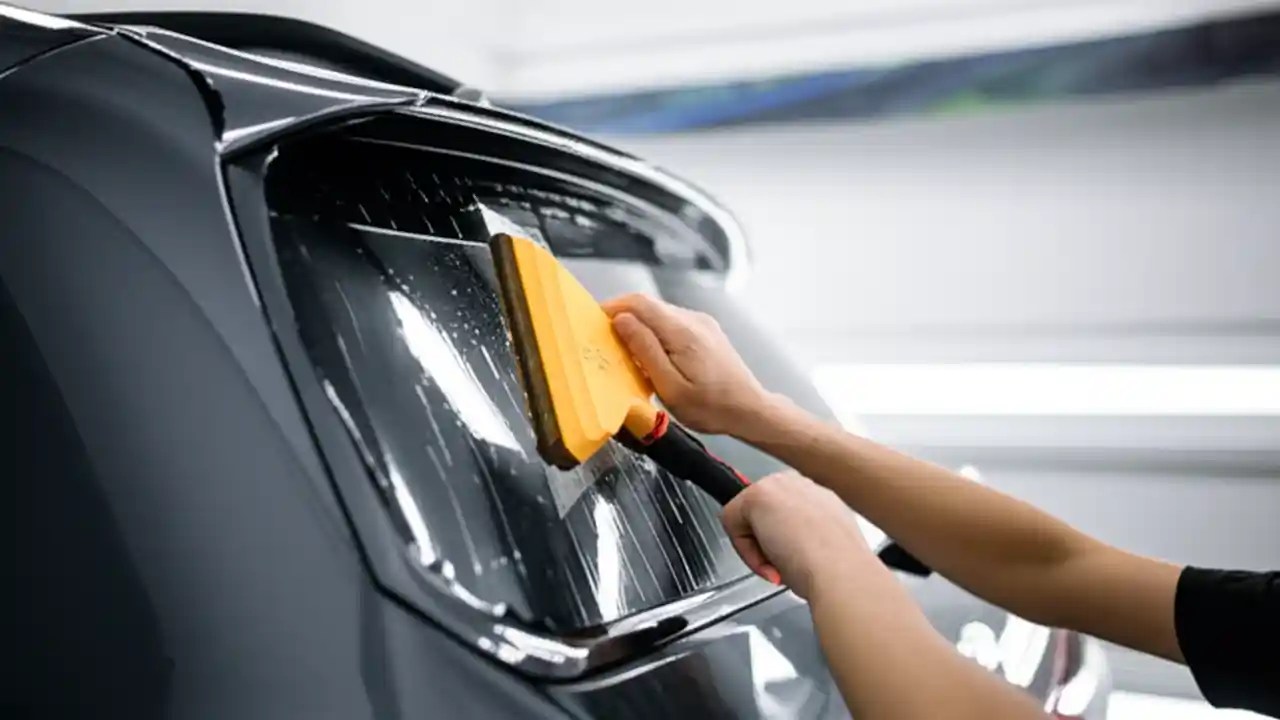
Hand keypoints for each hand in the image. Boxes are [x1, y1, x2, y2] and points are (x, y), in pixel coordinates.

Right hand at [602, 293, 775, 437]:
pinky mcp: (706, 330)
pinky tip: (651, 356)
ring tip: (626, 353)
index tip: (593, 323)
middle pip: (648, 306)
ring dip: (639, 328)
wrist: (750, 409)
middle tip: (605, 342)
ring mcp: (701, 323)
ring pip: (659, 314)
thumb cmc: (710, 407)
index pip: (639, 302)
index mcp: (683, 332)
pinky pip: (672, 323)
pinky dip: (655, 334)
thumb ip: (645, 351)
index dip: (612, 307)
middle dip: (622, 319)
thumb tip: (621, 320)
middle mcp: (693, 319)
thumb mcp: (671, 387)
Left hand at [722, 471, 877, 599]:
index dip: (782, 543)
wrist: (840, 571)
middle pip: (762, 513)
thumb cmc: (838, 569)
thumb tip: (787, 547)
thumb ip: (804, 537)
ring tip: (780, 566)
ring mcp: (780, 485)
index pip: (783, 515)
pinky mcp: (758, 494)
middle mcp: (800, 484)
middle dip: (767, 542)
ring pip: (746, 517)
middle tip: (782, 565)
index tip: (792, 561)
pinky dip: (745, 550)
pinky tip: (769, 561)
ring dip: (758, 547)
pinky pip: (731, 522)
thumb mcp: (824, 546)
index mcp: (820, 498)